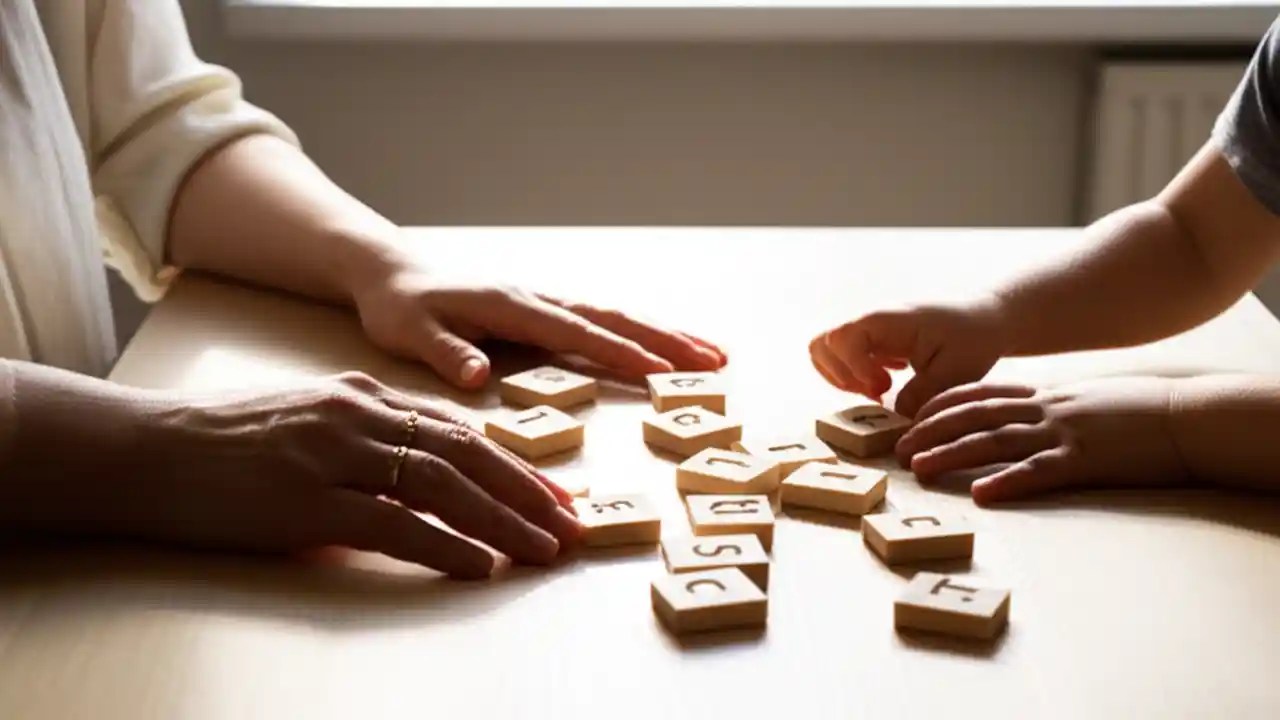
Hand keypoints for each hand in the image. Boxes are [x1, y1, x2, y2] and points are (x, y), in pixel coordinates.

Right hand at [68, 373, 581, 578]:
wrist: (147, 450)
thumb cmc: (222, 441)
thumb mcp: (305, 419)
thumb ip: (362, 436)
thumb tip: (416, 476)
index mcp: (360, 395)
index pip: (456, 429)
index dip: (511, 464)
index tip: (552, 493)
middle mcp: (358, 416)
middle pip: (465, 453)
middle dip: (527, 490)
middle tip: (570, 523)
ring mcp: (335, 455)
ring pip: (444, 486)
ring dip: (503, 520)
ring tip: (543, 549)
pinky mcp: (309, 502)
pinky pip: (398, 525)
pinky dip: (447, 546)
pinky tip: (481, 566)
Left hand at [353, 261, 726, 388]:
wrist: (391, 272)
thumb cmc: (398, 305)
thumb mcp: (407, 332)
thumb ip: (445, 353)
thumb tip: (480, 377)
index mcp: (511, 305)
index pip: (576, 333)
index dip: (619, 353)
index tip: (659, 373)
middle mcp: (537, 299)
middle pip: (613, 318)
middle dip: (666, 341)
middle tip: (715, 362)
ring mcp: (544, 302)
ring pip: (615, 317)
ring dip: (664, 335)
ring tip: (712, 356)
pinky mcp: (543, 310)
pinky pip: (601, 321)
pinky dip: (639, 333)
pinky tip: (663, 348)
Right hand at [809, 297, 1008, 417]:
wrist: (984, 319)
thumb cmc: (972, 338)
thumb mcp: (955, 372)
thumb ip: (921, 395)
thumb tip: (894, 416)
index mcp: (885, 319)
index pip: (841, 339)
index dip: (853, 370)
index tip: (884, 389)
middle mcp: (869, 321)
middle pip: (821, 345)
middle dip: (841, 377)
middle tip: (878, 393)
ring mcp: (867, 331)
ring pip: (825, 352)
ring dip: (843, 379)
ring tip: (879, 391)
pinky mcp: (872, 341)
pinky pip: (842, 358)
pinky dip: (854, 376)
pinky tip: (888, 382)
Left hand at [894, 377, 1188, 504]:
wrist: (1186, 415)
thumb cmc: (1138, 410)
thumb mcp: (1084, 397)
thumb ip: (1049, 405)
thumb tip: (1020, 415)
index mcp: (1044, 395)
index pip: (980, 393)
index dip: (940, 404)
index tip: (910, 416)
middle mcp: (1045, 409)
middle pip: (974, 415)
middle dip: (930, 430)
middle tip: (896, 448)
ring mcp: (1063, 433)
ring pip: (995, 441)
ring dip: (952, 454)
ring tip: (918, 468)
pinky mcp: (1085, 461)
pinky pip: (1039, 472)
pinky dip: (1008, 482)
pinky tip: (982, 494)